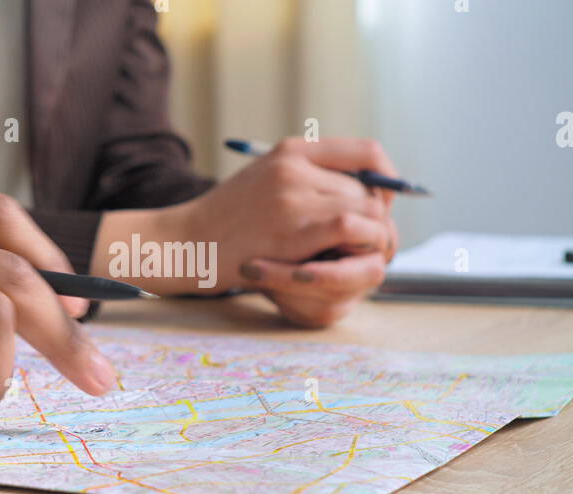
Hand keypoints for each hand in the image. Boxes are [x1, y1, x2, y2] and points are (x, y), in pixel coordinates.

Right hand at [92, 137, 398, 326]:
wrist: (185, 243)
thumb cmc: (226, 222)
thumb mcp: (265, 182)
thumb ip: (308, 181)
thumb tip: (367, 197)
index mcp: (292, 151)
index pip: (366, 152)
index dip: (387, 181)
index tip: (383, 206)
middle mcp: (295, 166)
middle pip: (368, 190)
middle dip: (379, 222)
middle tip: (376, 247)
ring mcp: (293, 196)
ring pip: (364, 211)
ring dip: (372, 239)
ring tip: (362, 259)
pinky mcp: (292, 230)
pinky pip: (349, 230)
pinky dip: (356, 248)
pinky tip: (342, 264)